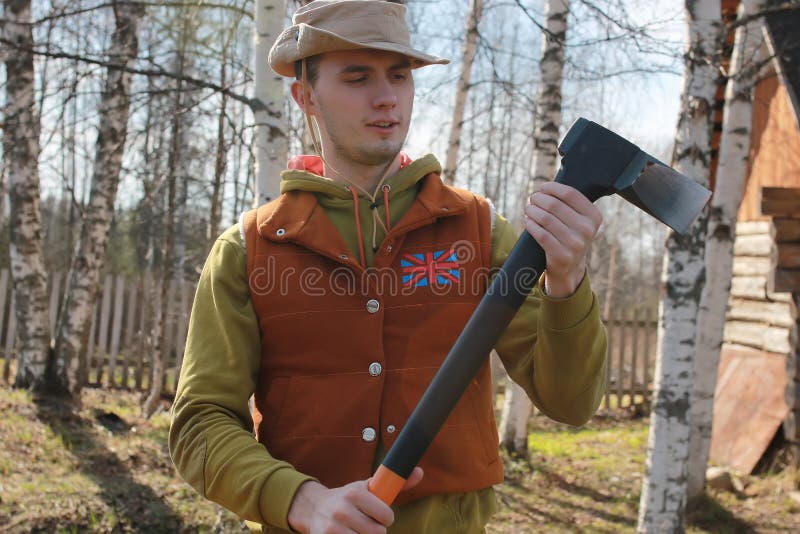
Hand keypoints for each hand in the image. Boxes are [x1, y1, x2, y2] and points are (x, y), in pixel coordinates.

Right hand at [287, 467, 423, 533]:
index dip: (385, 518)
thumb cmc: (348, 498)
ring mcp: (332, 527)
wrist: (314, 508)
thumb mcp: (368, 487)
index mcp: (355, 493)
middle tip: (367, 525)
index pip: (386, 516)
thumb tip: (420, 472)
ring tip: (357, 530)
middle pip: (377, 533)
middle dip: (376, 531)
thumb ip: (395, 483)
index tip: (379, 516)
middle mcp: (342, 509)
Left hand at [524, 182, 602, 297]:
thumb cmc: (570, 235)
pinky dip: (531, 224)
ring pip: (545, 219)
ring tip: (528, 208)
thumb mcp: (579, 220)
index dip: (552, 188)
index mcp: (594, 217)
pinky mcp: (561, 255)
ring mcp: (575, 244)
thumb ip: (570, 203)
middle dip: (539, 199)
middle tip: (532, 199)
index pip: (570, 194)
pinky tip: (528, 220)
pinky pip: (540, 234)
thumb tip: (548, 185)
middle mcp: (587, 230)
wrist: (569, 267)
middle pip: (555, 205)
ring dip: (532, 210)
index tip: (542, 187)